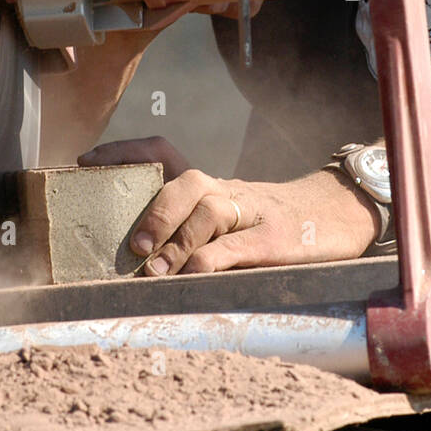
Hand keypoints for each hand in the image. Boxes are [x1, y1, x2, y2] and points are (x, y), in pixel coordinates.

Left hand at [79, 140, 377, 274]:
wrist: (343, 216)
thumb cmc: (278, 224)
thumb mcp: (236, 215)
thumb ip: (196, 226)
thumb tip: (139, 257)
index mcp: (215, 186)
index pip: (165, 152)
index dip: (125, 152)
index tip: (86, 161)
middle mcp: (232, 192)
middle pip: (188, 180)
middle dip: (154, 209)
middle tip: (134, 246)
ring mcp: (255, 213)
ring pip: (211, 210)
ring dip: (177, 239)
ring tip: (154, 270)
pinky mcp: (276, 241)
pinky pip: (238, 247)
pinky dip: (212, 262)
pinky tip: (193, 278)